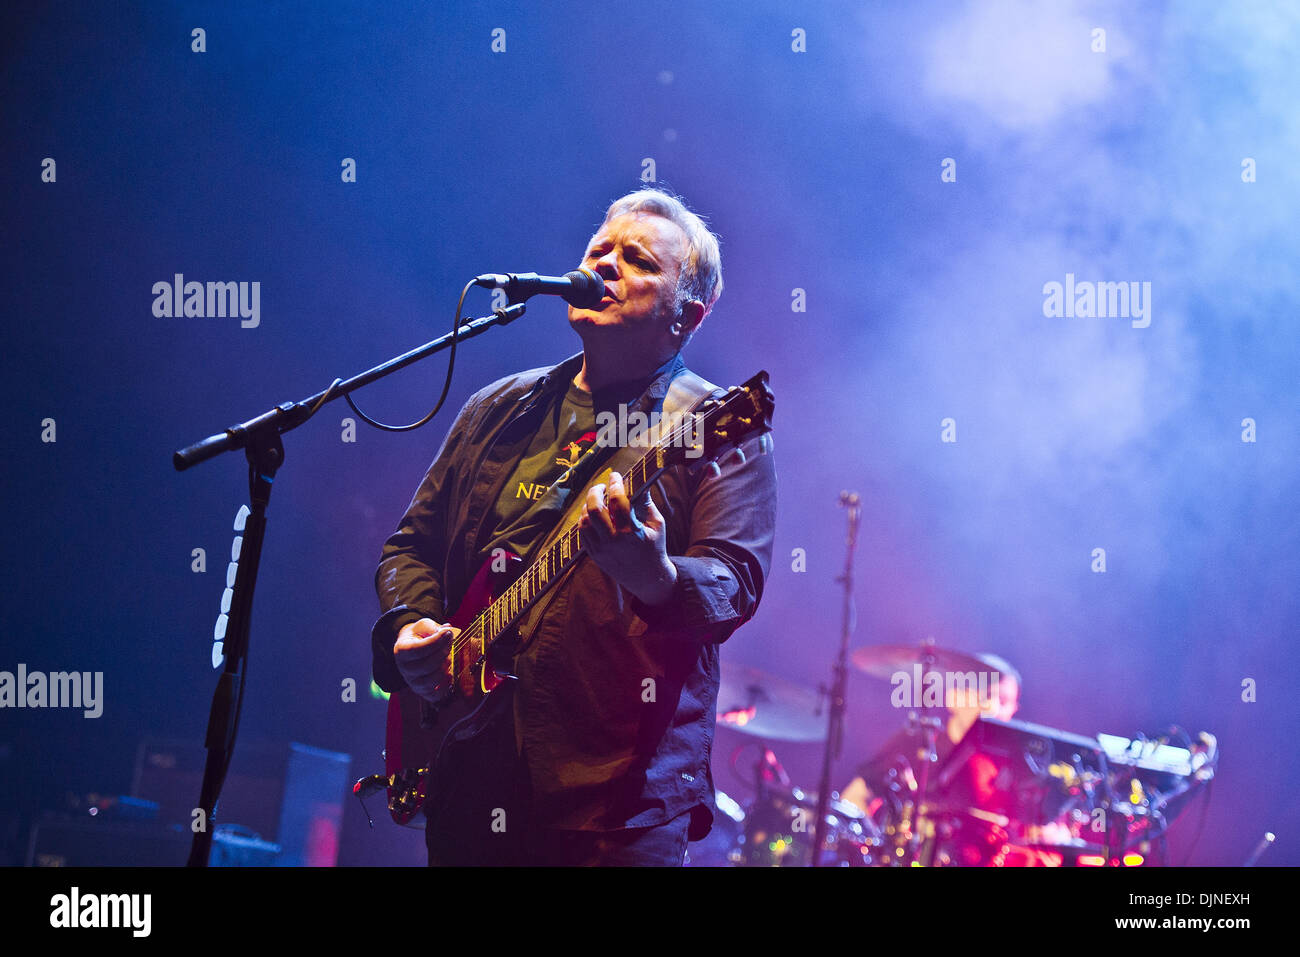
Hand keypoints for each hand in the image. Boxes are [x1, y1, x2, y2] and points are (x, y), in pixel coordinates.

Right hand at [393, 618, 458, 701]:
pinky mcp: (422, 691)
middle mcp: (404, 669)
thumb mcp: (423, 626)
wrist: (412, 647)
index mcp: (401, 651)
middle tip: (449, 643)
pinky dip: (444, 686)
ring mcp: (412, 682)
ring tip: (447, 658)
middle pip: (426, 666)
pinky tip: (448, 674)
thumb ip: (434, 627)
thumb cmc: (419, 635)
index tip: (448, 633)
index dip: (436, 642)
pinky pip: (434, 695)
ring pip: (430, 681)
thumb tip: (447, 630)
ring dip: (444, 668)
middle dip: (442, 653)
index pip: (418, 650)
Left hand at [580, 470, 676, 605]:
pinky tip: (594, 515)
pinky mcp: (594, 555)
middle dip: (595, 492)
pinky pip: (582, 533)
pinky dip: (585, 520)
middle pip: (593, 509)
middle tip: (602, 486)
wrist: (647, 578)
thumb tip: (640, 483)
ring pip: (583, 521)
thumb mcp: (657, 525)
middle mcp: (613, 541)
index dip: (615, 484)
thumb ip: (647, 504)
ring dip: (588, 506)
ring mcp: (600, 549)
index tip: (615, 475)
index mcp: (631, 532)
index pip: (617, 501)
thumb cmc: (654, 548)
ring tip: (598, 501)